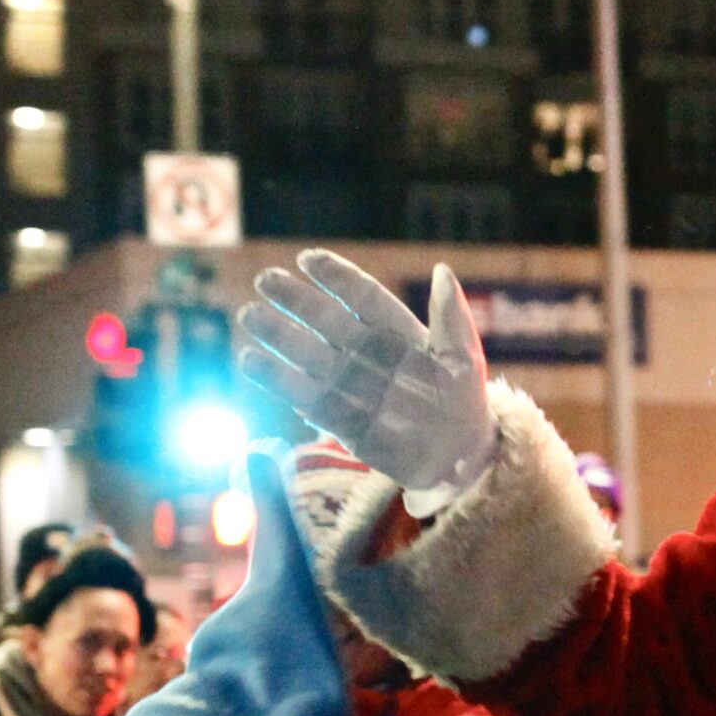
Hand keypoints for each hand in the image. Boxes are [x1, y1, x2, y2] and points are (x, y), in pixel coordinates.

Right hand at [237, 251, 498, 515]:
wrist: (456, 456)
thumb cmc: (465, 402)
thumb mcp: (464, 358)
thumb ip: (451, 316)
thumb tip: (442, 271)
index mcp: (397, 331)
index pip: (361, 296)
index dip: (336, 277)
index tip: (308, 259)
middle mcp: (366, 352)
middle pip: (324, 318)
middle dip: (295, 299)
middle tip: (265, 281)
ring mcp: (349, 382)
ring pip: (306, 353)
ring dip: (277, 334)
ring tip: (250, 316)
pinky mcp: (337, 416)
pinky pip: (302, 394)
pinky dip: (276, 379)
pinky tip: (251, 361)